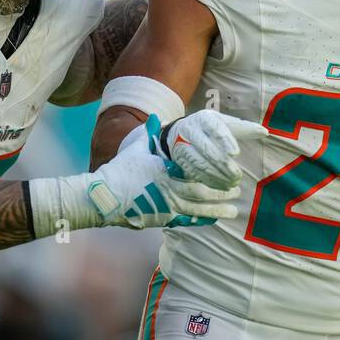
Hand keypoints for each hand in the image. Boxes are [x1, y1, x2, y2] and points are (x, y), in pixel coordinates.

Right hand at [92, 116, 242, 228]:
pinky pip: (185, 221)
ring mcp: (165, 207)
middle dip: (221, 194)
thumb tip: (154, 119)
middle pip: (202, 193)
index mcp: (166, 171)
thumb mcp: (135, 149)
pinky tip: (212, 221)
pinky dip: (200, 220)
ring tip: (233, 211)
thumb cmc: (120, 171)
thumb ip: (149, 135)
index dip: (215, 174)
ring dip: (216, 210)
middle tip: (237, 191)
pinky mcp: (160, 219)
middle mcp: (169, 190)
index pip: (196, 174)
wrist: (103, 198)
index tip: (228, 172)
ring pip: (197, 210)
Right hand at [157, 108, 267, 190]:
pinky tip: (221, 187)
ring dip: (217, 176)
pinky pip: (194, 173)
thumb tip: (265, 132)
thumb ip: (244, 129)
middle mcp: (190, 130)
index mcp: (204, 118)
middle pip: (207, 149)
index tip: (236, 153)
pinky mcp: (180, 160)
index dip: (225, 141)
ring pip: (200, 163)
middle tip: (237, 176)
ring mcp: (182, 146)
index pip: (215, 128)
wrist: (180, 132)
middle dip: (223, 164)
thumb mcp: (225, 123)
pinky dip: (209, 181)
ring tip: (232, 183)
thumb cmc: (210, 127)